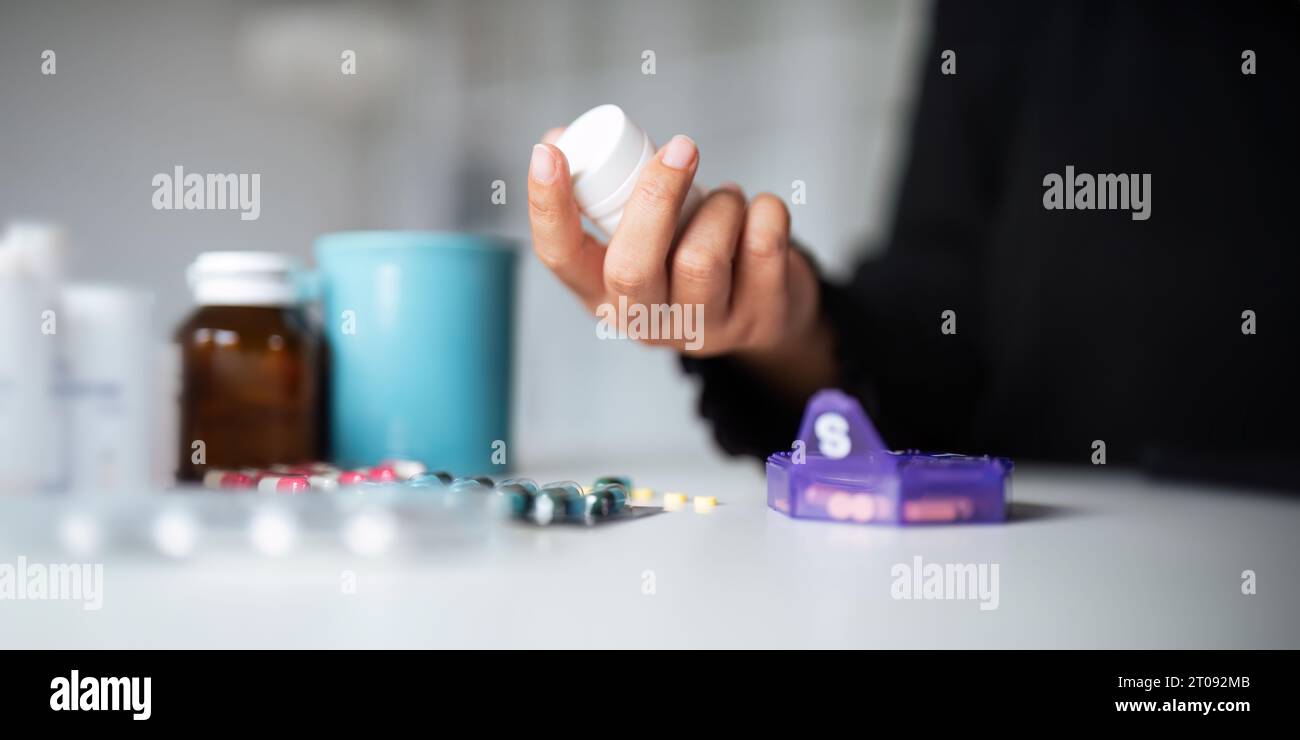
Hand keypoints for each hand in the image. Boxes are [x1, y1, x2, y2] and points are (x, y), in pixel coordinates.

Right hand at [527, 129, 830, 385]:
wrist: (765, 312)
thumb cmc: (688, 256)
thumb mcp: (640, 237)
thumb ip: (604, 193)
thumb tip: (558, 138)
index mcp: (602, 294)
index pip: (560, 256)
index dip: (548, 205)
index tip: (549, 153)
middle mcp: (646, 320)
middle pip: (632, 267)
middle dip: (656, 196)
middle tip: (681, 148)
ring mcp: (705, 327)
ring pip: (702, 257)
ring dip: (721, 205)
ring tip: (726, 201)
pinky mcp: (762, 318)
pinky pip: (763, 245)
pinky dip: (765, 211)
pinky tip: (758, 216)